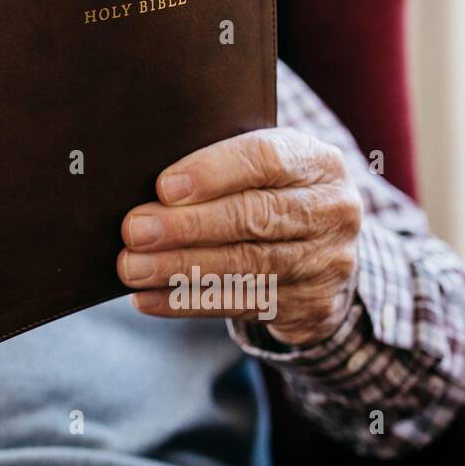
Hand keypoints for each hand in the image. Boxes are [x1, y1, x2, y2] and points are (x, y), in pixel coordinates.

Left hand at [117, 128, 362, 345]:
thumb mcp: (262, 166)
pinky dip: (187, 302)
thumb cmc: (269, 192)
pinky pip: (241, 303)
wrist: (324, 249)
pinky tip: (148, 298)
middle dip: (187, 225)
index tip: (163, 187)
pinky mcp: (311, 306)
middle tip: (135, 231)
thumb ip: (219, 164)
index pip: (266, 159)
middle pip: (255, 217)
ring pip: (246, 266)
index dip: (213, 172)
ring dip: (180, 268)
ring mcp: (326, 262)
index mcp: (318, 162)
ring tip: (132, 268)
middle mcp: (332, 211)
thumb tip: (149, 187)